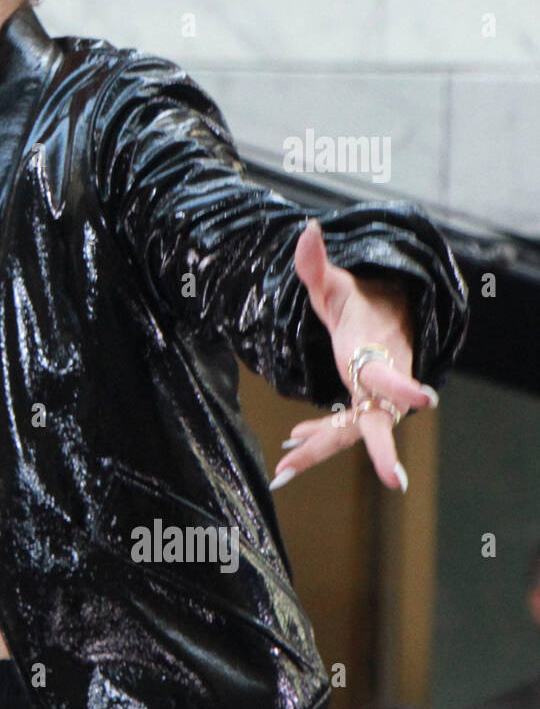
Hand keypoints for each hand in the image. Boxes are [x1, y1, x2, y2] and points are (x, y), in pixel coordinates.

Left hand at [270, 220, 439, 493]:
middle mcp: (382, 383)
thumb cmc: (359, 303)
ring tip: (284, 470)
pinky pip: (341, 429)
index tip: (425, 399)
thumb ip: (316, 263)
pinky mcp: (361, 408)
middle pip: (381, 420)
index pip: (394, 372)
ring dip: (321, 449)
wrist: (383, 319)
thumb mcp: (335, 283)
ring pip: (353, 432)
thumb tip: (306, 228)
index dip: (405, 386)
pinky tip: (291, 446)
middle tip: (396, 480)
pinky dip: (317, 439)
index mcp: (379, 353)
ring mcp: (373, 400)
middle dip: (383, 450)